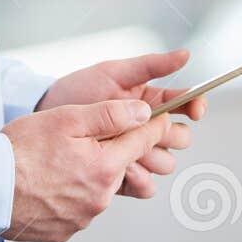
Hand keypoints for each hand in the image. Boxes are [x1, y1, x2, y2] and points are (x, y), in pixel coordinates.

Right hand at [0, 99, 175, 241]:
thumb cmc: (19, 152)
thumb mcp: (66, 119)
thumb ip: (109, 114)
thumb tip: (142, 113)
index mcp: (105, 168)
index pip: (143, 142)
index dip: (152, 125)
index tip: (158, 117)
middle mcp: (99, 198)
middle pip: (118, 166)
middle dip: (109, 151)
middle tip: (78, 137)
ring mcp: (82, 218)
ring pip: (97, 188)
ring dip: (86, 173)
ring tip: (54, 162)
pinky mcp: (64, 231)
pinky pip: (77, 207)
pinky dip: (68, 194)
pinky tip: (48, 183)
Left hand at [34, 49, 206, 198]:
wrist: (46, 118)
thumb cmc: (78, 89)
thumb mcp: (114, 72)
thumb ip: (151, 65)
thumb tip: (185, 55)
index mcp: (151, 100)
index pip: (187, 104)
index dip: (195, 106)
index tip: (196, 109)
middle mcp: (147, 127)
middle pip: (180, 137)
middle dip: (168, 134)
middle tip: (145, 127)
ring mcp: (136, 152)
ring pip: (165, 163)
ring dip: (151, 157)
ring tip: (124, 147)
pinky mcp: (123, 174)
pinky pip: (146, 185)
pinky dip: (138, 178)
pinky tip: (121, 167)